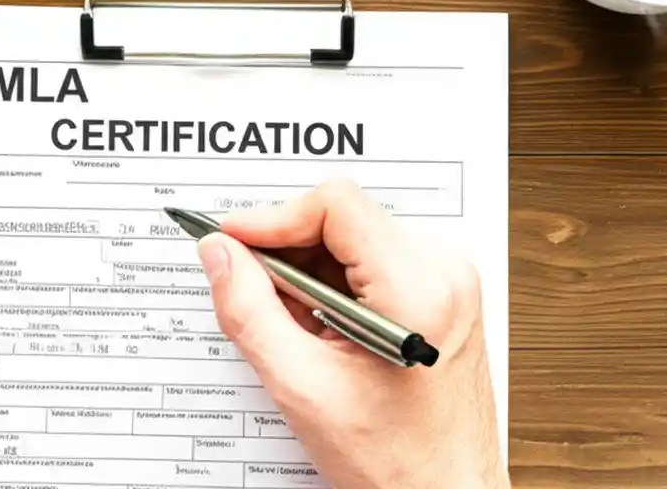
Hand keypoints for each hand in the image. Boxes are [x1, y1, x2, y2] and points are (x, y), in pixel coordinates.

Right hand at [197, 179, 507, 488]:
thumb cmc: (396, 462)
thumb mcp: (303, 387)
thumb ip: (249, 311)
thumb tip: (220, 254)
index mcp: (418, 289)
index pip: (335, 204)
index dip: (273, 218)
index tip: (232, 241)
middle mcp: (443, 272)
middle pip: (342, 218)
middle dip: (286, 250)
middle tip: (251, 291)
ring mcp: (447, 282)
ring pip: (352, 238)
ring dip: (307, 270)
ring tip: (292, 326)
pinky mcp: (440, 295)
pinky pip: (371, 262)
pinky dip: (331, 284)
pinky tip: (318, 329)